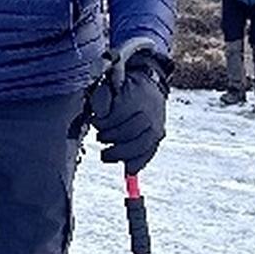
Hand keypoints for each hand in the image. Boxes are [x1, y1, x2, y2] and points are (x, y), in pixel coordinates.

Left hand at [89, 43, 170, 173]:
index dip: (104, 122)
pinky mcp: (159, 135)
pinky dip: (138, 162)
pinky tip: (128, 169)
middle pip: (130, 132)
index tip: (95, 122)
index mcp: (138, 96)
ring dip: (121, 154)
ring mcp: (157, 125)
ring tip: (105, 155)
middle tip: (99, 138)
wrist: (150, 85)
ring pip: (141, 145)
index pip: (119, 115)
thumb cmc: (125, 87)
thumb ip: (103, 97)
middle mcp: (151, 112)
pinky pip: (149, 152)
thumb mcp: (110, 84)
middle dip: (111, 138)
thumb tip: (100, 114)